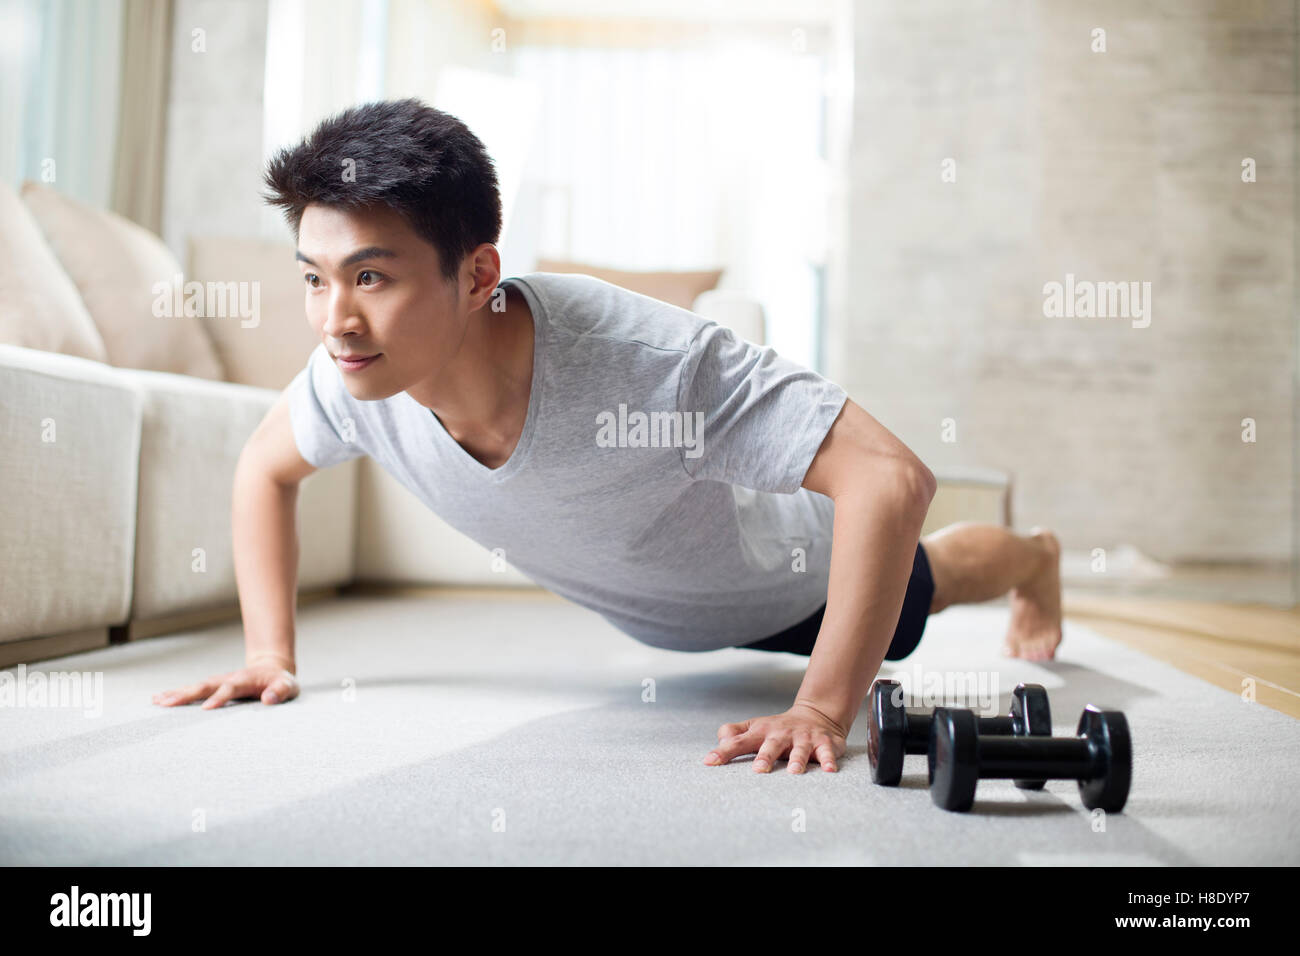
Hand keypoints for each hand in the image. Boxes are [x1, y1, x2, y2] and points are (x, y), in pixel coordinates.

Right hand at [152, 654, 298, 709]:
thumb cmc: (281, 682)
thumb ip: (281, 691)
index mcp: (245, 681)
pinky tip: (158, 700)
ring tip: (156, 701)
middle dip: (186, 694)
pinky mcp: (213, 687)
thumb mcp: (289, 686)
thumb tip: (269, 700)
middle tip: (167, 703)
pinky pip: (193, 691)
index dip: (219, 698)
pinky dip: (176, 694)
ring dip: (176, 694)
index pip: (230, 689)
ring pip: (195, 687)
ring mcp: (218, 682)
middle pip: (205, 686)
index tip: (206, 709)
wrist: (272, 669)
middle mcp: (227, 679)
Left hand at [704, 701, 848, 772]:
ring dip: (797, 760)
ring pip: (800, 750)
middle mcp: (781, 734)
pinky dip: (829, 760)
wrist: (816, 714)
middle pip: (771, 745)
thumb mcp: (755, 728)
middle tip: (758, 770)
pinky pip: (826, 752)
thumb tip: (719, 741)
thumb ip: (734, 734)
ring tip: (794, 772)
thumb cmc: (779, 729)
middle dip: (765, 757)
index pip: (738, 742)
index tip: (709, 762)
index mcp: (761, 733)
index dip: (724, 751)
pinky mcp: (823, 743)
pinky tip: (829, 770)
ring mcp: (803, 738)